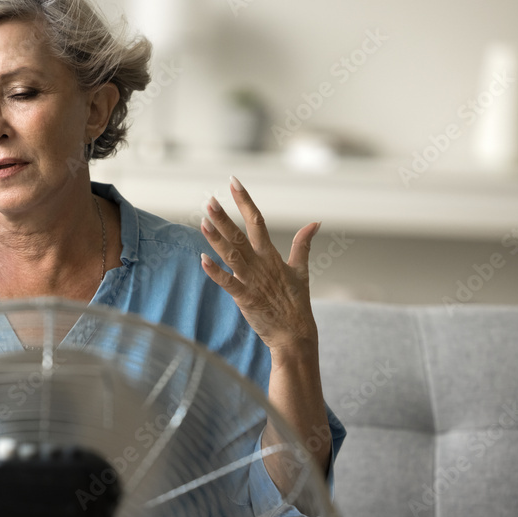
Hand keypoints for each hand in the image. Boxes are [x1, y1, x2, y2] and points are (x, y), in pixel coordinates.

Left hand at [198, 176, 320, 356]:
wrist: (296, 334)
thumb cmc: (296, 303)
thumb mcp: (301, 270)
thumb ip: (304, 244)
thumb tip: (315, 222)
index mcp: (272, 255)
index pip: (257, 221)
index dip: (245, 200)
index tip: (233, 182)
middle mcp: (261, 264)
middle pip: (240, 235)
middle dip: (224, 217)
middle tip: (209, 199)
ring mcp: (252, 281)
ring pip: (232, 255)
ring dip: (217, 239)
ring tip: (203, 221)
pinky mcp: (245, 299)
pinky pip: (229, 283)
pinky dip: (216, 272)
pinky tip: (202, 259)